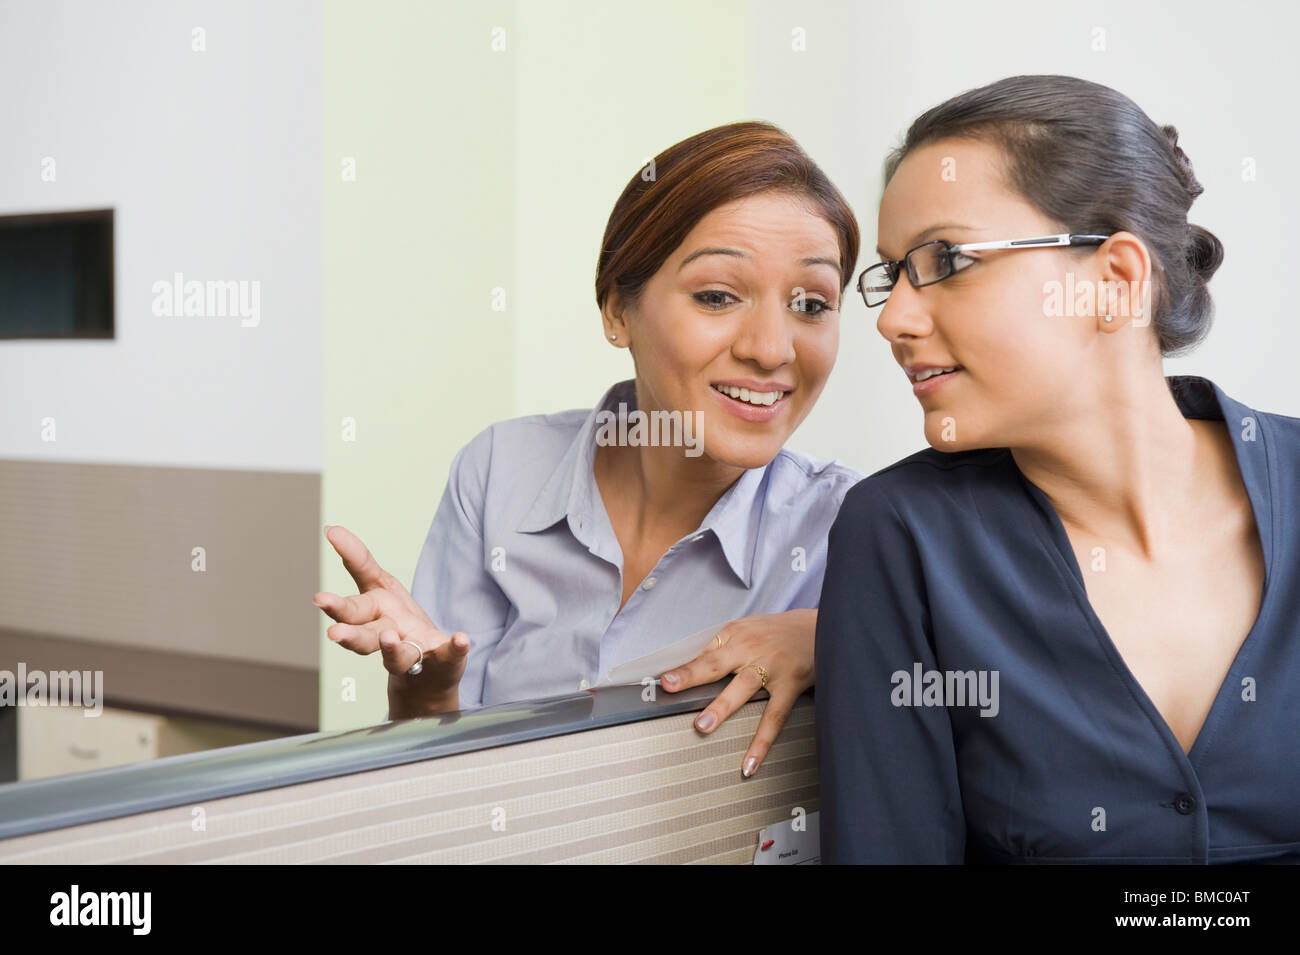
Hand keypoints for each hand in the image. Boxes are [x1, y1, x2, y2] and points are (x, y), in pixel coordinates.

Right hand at [315, 524, 467, 715]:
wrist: (424, 676)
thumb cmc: (397, 625)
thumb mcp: (381, 588)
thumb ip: (359, 562)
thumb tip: (331, 528)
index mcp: (375, 605)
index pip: (362, 574)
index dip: (350, 552)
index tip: (332, 532)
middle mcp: (386, 629)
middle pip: (365, 631)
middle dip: (349, 633)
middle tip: (334, 633)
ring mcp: (411, 650)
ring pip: (394, 653)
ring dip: (390, 646)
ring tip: (390, 637)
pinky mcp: (439, 661)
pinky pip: (447, 655)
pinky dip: (454, 647)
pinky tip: (461, 638)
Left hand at [659, 608, 815, 777]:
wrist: (821, 628)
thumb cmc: (777, 633)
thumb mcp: (747, 630)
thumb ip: (720, 650)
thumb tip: (687, 671)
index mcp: (734, 635)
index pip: (701, 651)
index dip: (680, 665)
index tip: (660, 678)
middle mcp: (750, 648)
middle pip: (716, 662)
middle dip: (692, 674)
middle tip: (670, 686)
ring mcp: (770, 667)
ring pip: (742, 687)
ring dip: (722, 706)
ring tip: (703, 726)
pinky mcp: (790, 685)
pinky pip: (774, 717)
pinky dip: (761, 742)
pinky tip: (749, 764)